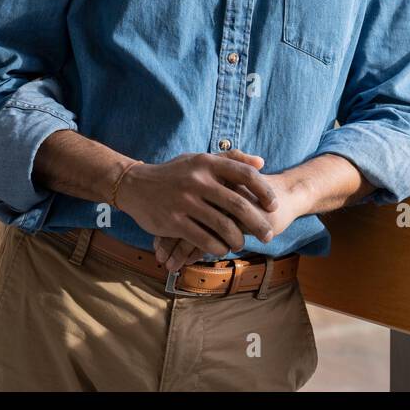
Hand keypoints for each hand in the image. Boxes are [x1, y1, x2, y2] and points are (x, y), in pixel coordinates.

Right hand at [117, 148, 279, 256]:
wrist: (136, 185)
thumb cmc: (176, 172)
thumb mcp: (200, 159)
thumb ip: (231, 159)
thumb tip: (261, 162)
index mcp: (208, 163)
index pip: (245, 174)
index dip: (264, 191)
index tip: (273, 206)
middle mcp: (198, 180)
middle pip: (238, 205)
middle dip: (258, 223)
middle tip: (269, 236)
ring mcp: (185, 201)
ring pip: (223, 226)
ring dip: (238, 239)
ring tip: (242, 244)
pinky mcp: (173, 221)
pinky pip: (204, 239)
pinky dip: (217, 247)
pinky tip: (222, 249)